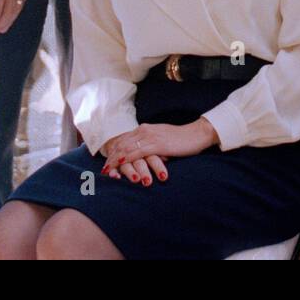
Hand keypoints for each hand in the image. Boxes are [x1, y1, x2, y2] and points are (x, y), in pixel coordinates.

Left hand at [101, 120, 217, 185]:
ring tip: (107, 170)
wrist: (196, 134)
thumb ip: (150, 147)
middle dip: (111, 157)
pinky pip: (138, 152)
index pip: (124, 140)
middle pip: (122, 143)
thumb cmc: (181, 140)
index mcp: (145, 129)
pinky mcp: (157, 144)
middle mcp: (145, 130)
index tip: (106, 162)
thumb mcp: (162, 142)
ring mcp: (150, 136)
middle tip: (103, 170)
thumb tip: (142, 158)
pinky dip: (128, 158)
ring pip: (127, 148)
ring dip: (116, 160)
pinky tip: (121, 163)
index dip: (114, 151)